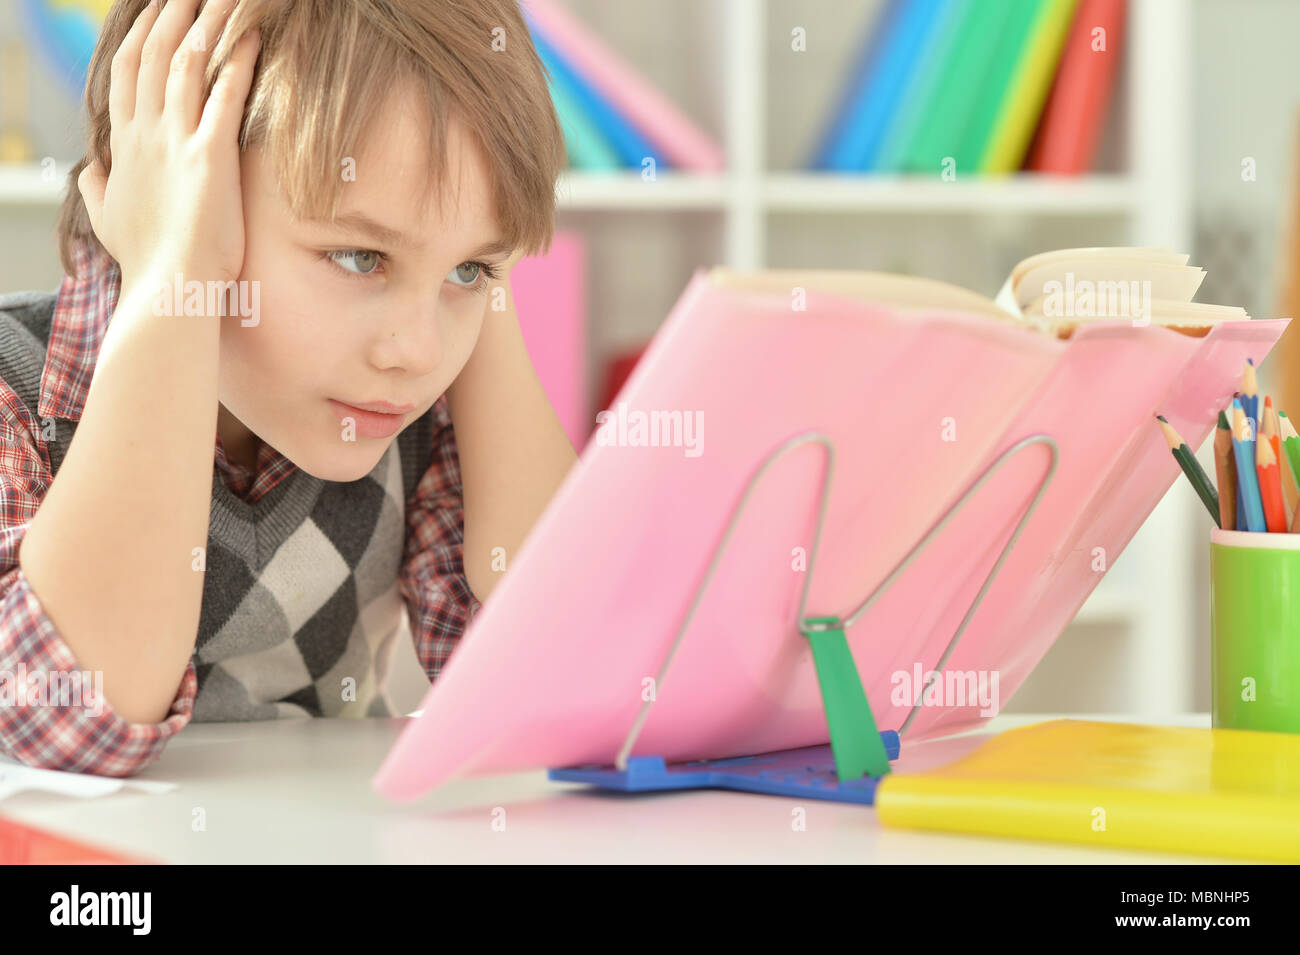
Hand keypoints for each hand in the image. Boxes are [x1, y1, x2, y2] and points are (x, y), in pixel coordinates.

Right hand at [77, 0, 259, 289]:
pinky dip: (240, 62)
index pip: (127, 74)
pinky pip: (225, 95)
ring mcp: (175, 142)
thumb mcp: (107, 219)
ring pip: (186, 63)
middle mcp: (145, 134)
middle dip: (172, 15)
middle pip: (154, 55)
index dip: (140, 36)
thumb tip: (88, 172)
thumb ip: (97, 189)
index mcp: (124, 146)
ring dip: (207, 24)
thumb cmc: (145, 262)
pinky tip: (255, 38)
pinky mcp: (210, 156)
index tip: (155, 13)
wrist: (168, 289)